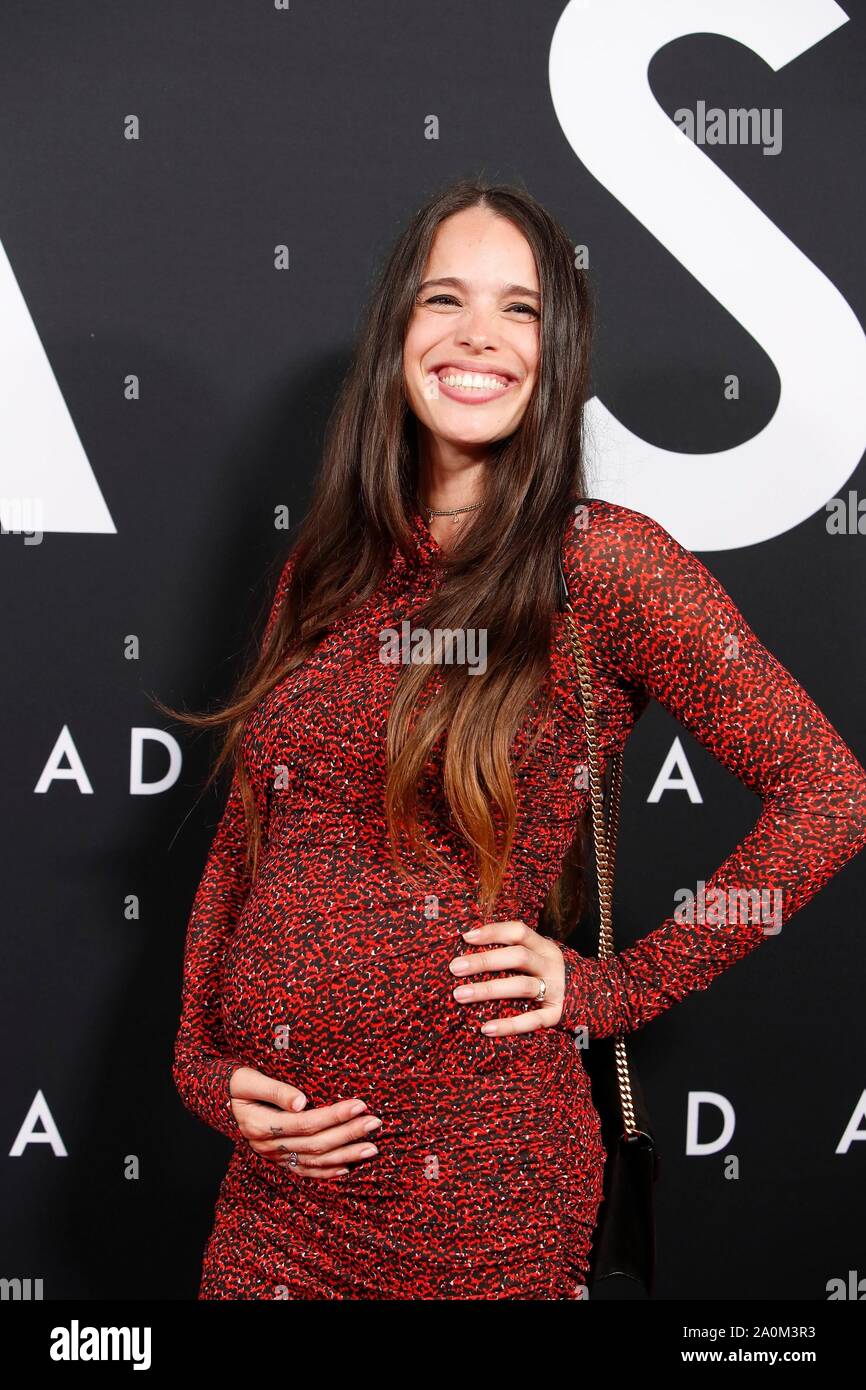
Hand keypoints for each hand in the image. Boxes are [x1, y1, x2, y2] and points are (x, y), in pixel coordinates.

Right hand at [228, 1066, 381, 1177]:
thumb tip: (302, 1101)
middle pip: (315, 1145)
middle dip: (348, 1134)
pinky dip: (328, 1172)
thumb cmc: (233, 1083)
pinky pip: (305, 1172)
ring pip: (314, 1162)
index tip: (360, 1104)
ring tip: (372, 1147)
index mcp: (260, 1125)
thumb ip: (274, 1090)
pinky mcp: (278, 1160)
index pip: (305, 1123)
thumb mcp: (247, 1080)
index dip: (334, 1116)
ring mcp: (273, 1157)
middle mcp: (267, 1146)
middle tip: (375, 1123)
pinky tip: (348, 1168)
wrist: (216, 1100)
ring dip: (345, 1155)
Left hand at [449, 920, 567, 1035]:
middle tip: (455, 968)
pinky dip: (509, 1025)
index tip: (465, 937)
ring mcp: (556, 990)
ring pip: (522, 986)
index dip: (493, 932)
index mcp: (544, 946)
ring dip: (488, 990)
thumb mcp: (536, 956)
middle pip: (518, 957)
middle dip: (484, 961)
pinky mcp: (556, 1015)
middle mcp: (551, 965)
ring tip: (460, 995)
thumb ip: (511, 950)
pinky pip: (532, 1020)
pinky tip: (485, 1028)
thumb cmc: (546, 974)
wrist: (591, 998)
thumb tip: (467, 945)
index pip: (519, 931)